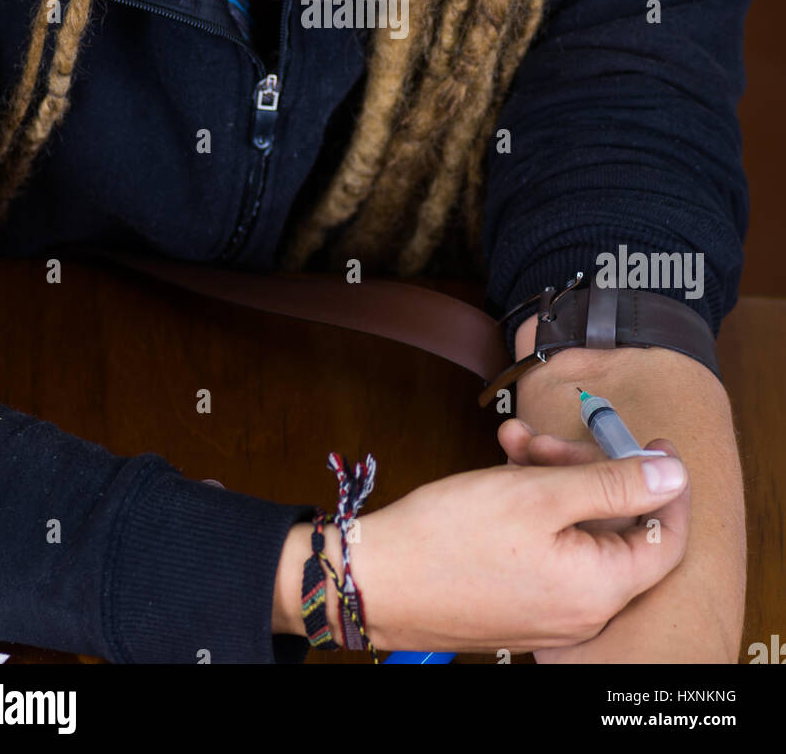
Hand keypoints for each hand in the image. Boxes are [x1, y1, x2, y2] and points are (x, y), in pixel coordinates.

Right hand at [347, 440, 689, 653]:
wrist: (376, 580)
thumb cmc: (449, 538)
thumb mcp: (538, 493)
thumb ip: (615, 484)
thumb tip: (673, 475)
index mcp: (599, 587)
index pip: (666, 536)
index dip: (663, 482)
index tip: (651, 443)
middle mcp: (583, 609)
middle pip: (613, 526)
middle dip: (585, 469)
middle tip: (549, 439)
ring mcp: (550, 609)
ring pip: (574, 529)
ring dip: (550, 478)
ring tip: (513, 443)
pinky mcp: (520, 601)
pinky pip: (546, 547)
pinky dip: (530, 506)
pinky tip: (500, 468)